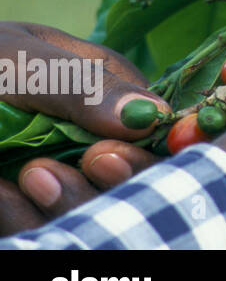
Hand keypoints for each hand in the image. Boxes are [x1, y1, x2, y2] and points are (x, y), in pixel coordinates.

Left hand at [0, 21, 167, 233]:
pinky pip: (42, 221)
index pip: (152, 121)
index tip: (106, 157)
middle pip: (128, 170)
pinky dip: (22, 215)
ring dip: (55, 201)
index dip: (141, 146)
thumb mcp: (17, 60)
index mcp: (104, 83)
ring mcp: (56, 165)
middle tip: (41, 173)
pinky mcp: (24, 198)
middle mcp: (90, 128)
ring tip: (16, 180)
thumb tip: (153, 115)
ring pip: (87, 202)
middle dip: (96, 182)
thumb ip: (82, 85)